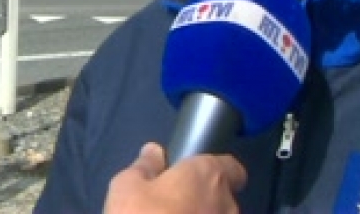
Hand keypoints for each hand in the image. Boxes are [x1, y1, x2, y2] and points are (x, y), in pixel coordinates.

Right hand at [104, 142, 246, 213]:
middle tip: (171, 210)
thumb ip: (144, 167)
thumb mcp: (126, 188)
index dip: (215, 171)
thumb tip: (155, 152)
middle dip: (203, 203)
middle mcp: (228, 206)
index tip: (192, 179)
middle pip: (223, 199)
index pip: (233, 168)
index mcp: (208, 177)